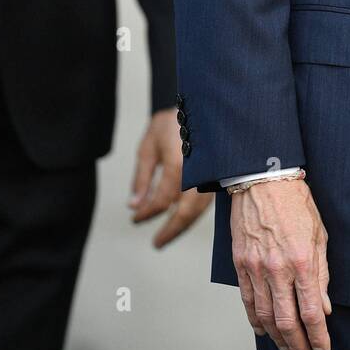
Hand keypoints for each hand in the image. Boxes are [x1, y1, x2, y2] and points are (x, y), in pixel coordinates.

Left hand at [128, 108, 212, 246]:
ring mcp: (210, 173)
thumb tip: (134, 206)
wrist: (197, 105)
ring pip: (199, 209)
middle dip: (171, 230)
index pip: (161, 200)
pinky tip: (182, 219)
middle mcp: (198, 171)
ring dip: (183, 225)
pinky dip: (193, 213)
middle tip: (157, 244)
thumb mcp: (148, 147)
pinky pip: (205, 200)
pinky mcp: (216, 174)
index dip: (147, 213)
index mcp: (179, 163)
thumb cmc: (169, 124)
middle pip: (185, 211)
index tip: (135, 220)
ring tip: (167, 236)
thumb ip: (142, 178)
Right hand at [231, 178, 330, 349]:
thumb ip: (322, 274)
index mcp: (301, 261)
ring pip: (264, 316)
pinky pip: (247, 301)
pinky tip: (264, 331)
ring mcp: (255, 268)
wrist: (262, 180)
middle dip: (298, 345)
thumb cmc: (296, 204)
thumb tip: (324, 307)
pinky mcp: (240, 264)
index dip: (318, 337)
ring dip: (278, 339)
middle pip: (286, 321)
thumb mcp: (319, 235)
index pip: (310, 312)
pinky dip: (255, 321)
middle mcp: (277, 269)